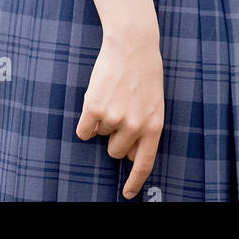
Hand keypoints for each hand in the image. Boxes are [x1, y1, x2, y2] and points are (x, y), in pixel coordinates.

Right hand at [76, 30, 164, 198]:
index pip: (143, 163)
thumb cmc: (144, 72)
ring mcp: (114, 118)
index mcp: (154, 126)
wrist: (132, 44)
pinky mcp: (94, 109)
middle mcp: (135, 126)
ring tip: (113, 96)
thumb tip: (128, 156)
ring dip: (102, 121)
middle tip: (119, 110)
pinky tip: (97, 99)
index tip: (127, 194)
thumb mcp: (154, 103)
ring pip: (100, 136)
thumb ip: (144, 129)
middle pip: (115, 151)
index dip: (134, 181)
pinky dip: (86, 120)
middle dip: (113, 136)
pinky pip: (84, 131)